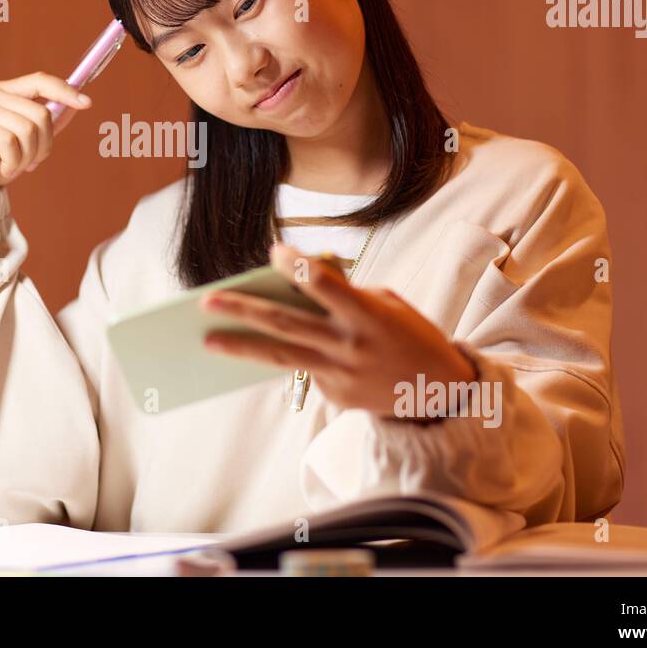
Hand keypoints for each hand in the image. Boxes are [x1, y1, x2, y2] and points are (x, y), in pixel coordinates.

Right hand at [0, 72, 91, 189]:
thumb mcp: (30, 141)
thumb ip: (50, 121)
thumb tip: (79, 104)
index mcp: (5, 92)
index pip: (39, 81)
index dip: (64, 90)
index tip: (86, 103)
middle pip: (40, 113)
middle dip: (44, 145)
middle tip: (32, 162)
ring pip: (26, 129)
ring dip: (27, 157)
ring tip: (14, 166)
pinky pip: (8, 142)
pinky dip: (12, 162)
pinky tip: (3, 168)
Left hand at [200, 242, 477, 419]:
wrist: (440, 393)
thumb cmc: (410, 335)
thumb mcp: (388, 304)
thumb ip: (346, 293)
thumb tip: (296, 285)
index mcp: (369, 315)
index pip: (325, 285)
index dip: (298, 266)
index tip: (274, 251)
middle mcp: (351, 346)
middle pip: (287, 324)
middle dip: (244, 310)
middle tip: (206, 301)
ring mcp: (341, 374)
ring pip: (281, 356)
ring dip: (240, 346)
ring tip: (208, 340)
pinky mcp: (335, 396)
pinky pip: (306, 369)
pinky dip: (292, 355)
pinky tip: (280, 352)